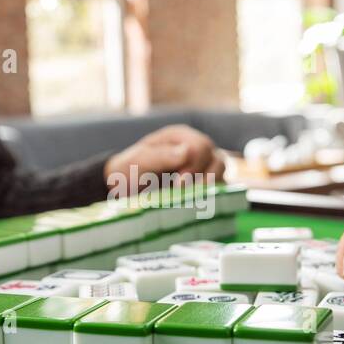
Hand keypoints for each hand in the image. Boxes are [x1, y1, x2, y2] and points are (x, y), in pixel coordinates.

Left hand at [105, 125, 225, 189]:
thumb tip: (187, 151)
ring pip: (221, 176)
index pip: (201, 146)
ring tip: (192, 200)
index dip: (195, 164)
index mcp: (181, 137)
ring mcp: (203, 169)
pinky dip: (213, 198)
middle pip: (217, 160)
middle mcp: (196, 151)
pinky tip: (198, 205)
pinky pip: (219, 191)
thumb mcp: (139, 161)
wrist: (122, 191)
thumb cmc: (129, 171)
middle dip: (204, 179)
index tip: (179, 183)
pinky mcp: (204, 187)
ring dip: (210, 189)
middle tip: (185, 194)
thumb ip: (160, 155)